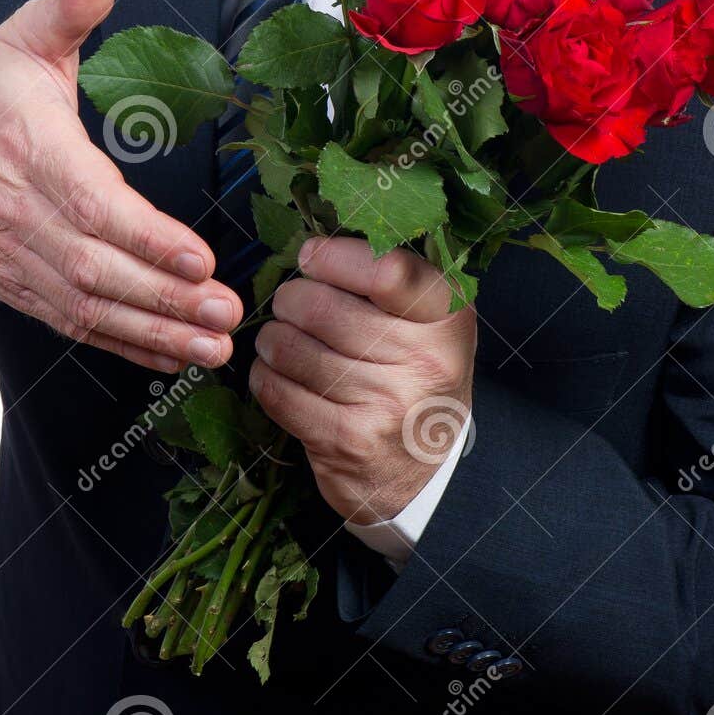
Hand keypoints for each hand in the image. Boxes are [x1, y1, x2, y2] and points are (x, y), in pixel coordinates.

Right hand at [0, 0, 241, 372]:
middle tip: (228, 314)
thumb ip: (68, 9)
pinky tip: (173, 357)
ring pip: (88, 307)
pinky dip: (125, 346)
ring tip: (215, 347)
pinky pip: (74, 326)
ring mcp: (16, 258)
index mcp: (29, 149)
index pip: (90, 203)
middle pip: (97, 268)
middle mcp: (19, 213)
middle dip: (166, 298)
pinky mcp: (18, 287)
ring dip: (154, 332)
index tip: (199, 256)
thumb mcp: (23, 38)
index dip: (145, 236)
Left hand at [249, 234, 475, 524]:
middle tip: (291, 304)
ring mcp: (388, 404)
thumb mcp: (428, 322)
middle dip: (290, 300)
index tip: (311, 257)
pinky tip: (276, 374)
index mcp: (448, 317)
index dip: (333, 257)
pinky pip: (278, 392)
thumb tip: (317, 241)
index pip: (384, 270)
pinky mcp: (348, 441)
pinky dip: (265, 377)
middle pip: (322, 309)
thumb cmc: (414, 377)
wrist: (421, 472)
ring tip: (280, 340)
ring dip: (272, 339)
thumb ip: (390, 277)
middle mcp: (426, 361)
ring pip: (291, 348)